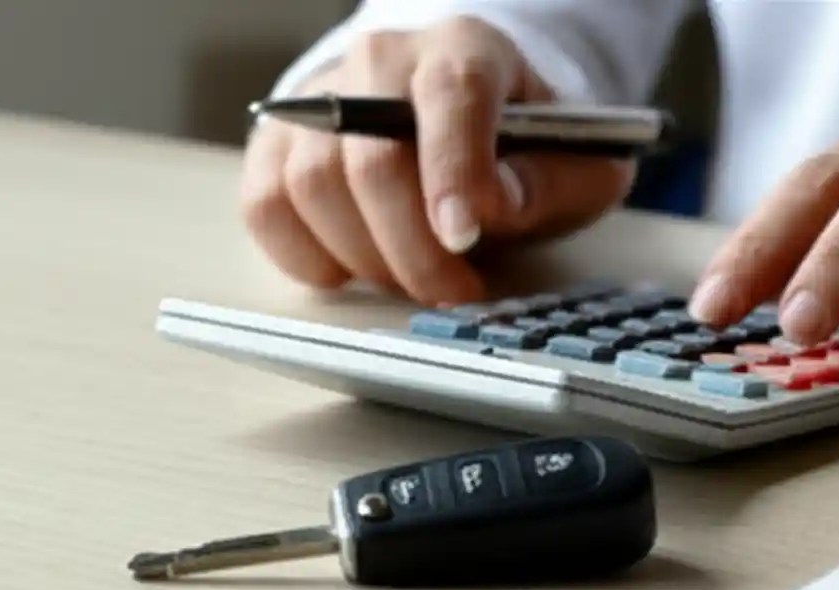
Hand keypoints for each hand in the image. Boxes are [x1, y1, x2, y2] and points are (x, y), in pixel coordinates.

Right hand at [239, 17, 634, 304]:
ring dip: (364, 257)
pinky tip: (356, 270)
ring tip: (411, 278)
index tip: (462, 238)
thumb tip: (493, 204)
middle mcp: (380, 62)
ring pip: (311, 185)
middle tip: (450, 291)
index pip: (450, 96)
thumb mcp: (574, 167)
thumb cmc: (522, 151)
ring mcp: (318, 101)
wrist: (462, 128)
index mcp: (463, 49)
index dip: (453, 170)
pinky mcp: (276, 145)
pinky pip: (264, 206)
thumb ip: (553, 183)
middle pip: (370, 157)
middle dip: (411, 246)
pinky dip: (307, 257)